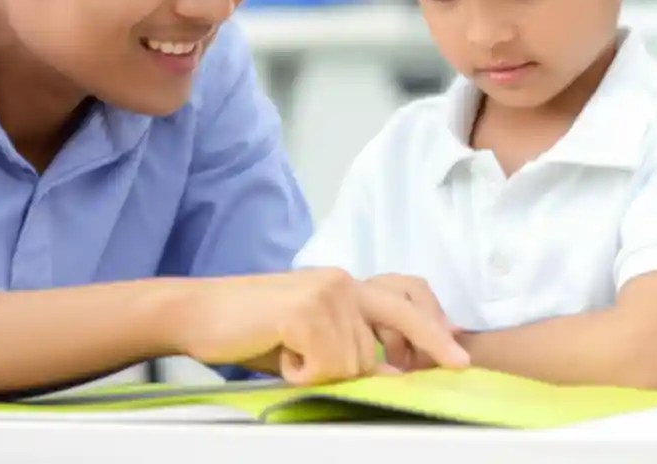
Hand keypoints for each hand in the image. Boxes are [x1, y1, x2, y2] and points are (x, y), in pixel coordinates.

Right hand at [172, 268, 469, 384]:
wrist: (197, 312)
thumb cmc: (251, 329)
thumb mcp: (309, 338)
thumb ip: (351, 349)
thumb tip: (393, 373)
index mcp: (347, 285)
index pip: (405, 303)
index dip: (433, 333)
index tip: (459, 361)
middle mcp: (344, 282)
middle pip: (374, 352)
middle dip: (347, 371)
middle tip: (319, 365)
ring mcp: (327, 293)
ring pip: (351, 365)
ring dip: (315, 373)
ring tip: (284, 351)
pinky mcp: (306, 310)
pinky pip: (325, 366)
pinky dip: (299, 373)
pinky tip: (278, 353)